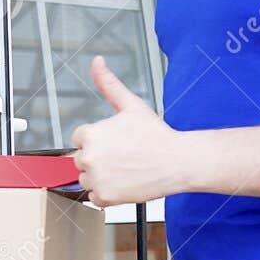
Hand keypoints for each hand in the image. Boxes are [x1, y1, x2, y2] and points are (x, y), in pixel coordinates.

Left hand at [70, 56, 189, 205]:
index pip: (80, 139)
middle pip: (81, 160)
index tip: (116, 143)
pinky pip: (95, 197)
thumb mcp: (131, 105)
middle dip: (98, 159)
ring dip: (101, 177)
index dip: (99, 140)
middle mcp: (89, 158)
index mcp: (90, 135)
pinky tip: (124, 182)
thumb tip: (97, 62)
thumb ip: (108, 84)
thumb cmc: (157, 135)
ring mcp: (96, 179)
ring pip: (87, 179)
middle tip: (123, 156)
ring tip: (125, 169)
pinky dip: (107, 194)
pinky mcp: (105, 197)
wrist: (178, 161)